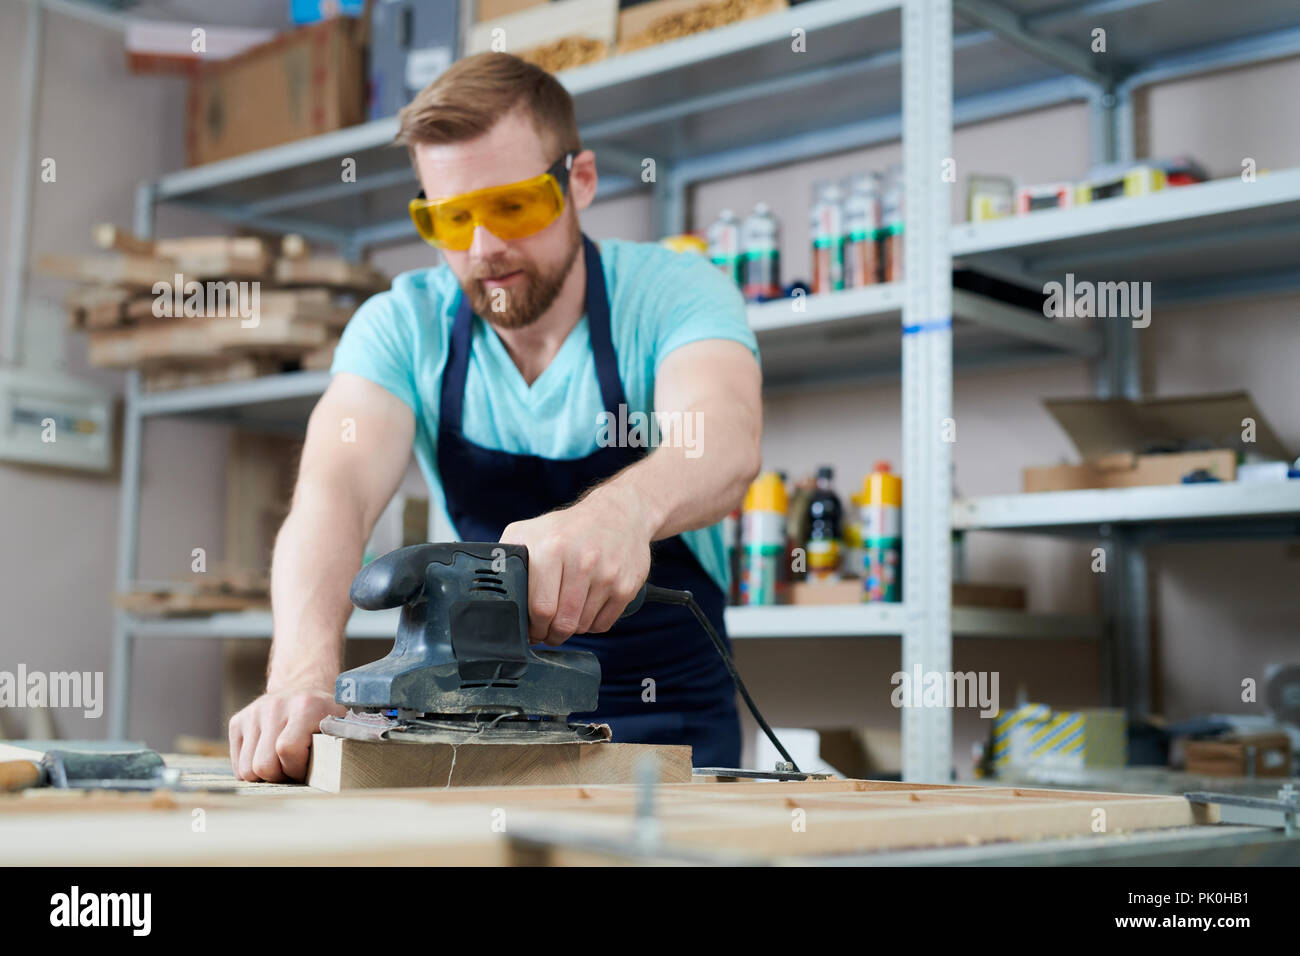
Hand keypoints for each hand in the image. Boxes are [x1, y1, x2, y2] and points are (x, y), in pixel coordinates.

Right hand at [228, 687, 344, 782]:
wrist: (303, 688)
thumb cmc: (324, 718)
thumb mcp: (339, 727)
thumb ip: (339, 747)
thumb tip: (334, 775)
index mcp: (306, 705)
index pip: (287, 750)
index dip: (296, 769)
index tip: (306, 768)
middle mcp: (276, 705)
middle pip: (264, 765)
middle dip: (280, 776)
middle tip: (293, 768)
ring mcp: (254, 712)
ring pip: (247, 770)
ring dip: (265, 775)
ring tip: (281, 763)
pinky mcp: (237, 721)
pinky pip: (237, 765)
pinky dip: (251, 769)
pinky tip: (267, 757)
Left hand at [501, 486, 652, 644]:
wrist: (619, 513)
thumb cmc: (568, 528)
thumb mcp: (530, 531)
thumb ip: (507, 557)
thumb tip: (486, 590)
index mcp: (552, 548)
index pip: (540, 608)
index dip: (533, 627)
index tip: (530, 630)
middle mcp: (582, 561)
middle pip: (563, 623)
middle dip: (550, 634)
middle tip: (546, 632)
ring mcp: (608, 575)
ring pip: (582, 626)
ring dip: (571, 627)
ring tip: (566, 612)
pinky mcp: (627, 586)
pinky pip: (603, 624)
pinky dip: (592, 623)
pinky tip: (587, 606)